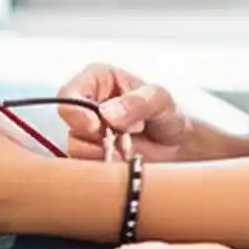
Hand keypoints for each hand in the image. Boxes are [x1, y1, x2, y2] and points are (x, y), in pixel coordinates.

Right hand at [57, 64, 189, 161]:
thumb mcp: (160, 100)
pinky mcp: (92, 156)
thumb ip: (136, 103)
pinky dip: (105, 168)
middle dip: (96, 137)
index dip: (76, 112)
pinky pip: (85, 166)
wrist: (179, 145)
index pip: (68, 93)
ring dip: (103, 153)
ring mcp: (87, 133)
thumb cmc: (169, 113)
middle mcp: (87, 105)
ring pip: (76, 148)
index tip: (96, 126)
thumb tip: (107, 113)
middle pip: (70, 124)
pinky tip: (124, 161)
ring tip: (129, 149)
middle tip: (121, 140)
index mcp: (98, 80)